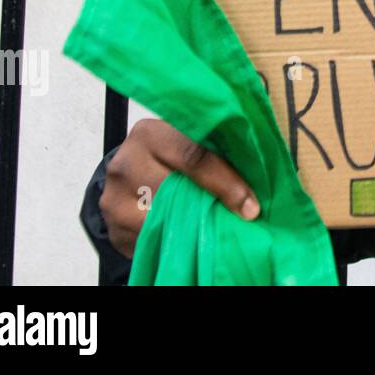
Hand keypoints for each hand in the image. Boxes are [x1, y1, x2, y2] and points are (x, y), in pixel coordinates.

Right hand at [101, 118, 258, 258]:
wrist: (131, 170)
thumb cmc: (174, 152)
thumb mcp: (191, 140)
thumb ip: (216, 149)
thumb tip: (261, 173)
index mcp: (150, 133)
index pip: (192, 156)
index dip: (225, 182)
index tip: (250, 204)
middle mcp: (126, 163)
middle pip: (175, 191)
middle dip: (212, 206)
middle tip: (240, 219)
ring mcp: (114, 198)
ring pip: (161, 220)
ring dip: (193, 227)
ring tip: (216, 227)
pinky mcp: (113, 228)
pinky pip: (150, 240)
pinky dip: (175, 242)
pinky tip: (192, 238)